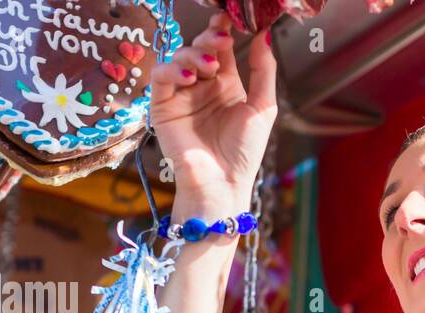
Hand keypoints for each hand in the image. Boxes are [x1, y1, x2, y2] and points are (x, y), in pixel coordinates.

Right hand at [151, 12, 277, 206]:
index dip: (221, 30)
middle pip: (198, 48)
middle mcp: (202, 86)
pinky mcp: (162, 106)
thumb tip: (264, 35)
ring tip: (207, 70)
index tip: (227, 18)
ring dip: (192, 55)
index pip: (220, 48)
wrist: (222, 182)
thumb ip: (264, 71)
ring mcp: (181, 95)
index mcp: (226, 85)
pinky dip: (171, 71)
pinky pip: (159, 77)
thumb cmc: (244, 151)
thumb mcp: (262, 107)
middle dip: (208, 39)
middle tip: (219, 41)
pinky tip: (188, 79)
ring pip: (178, 58)